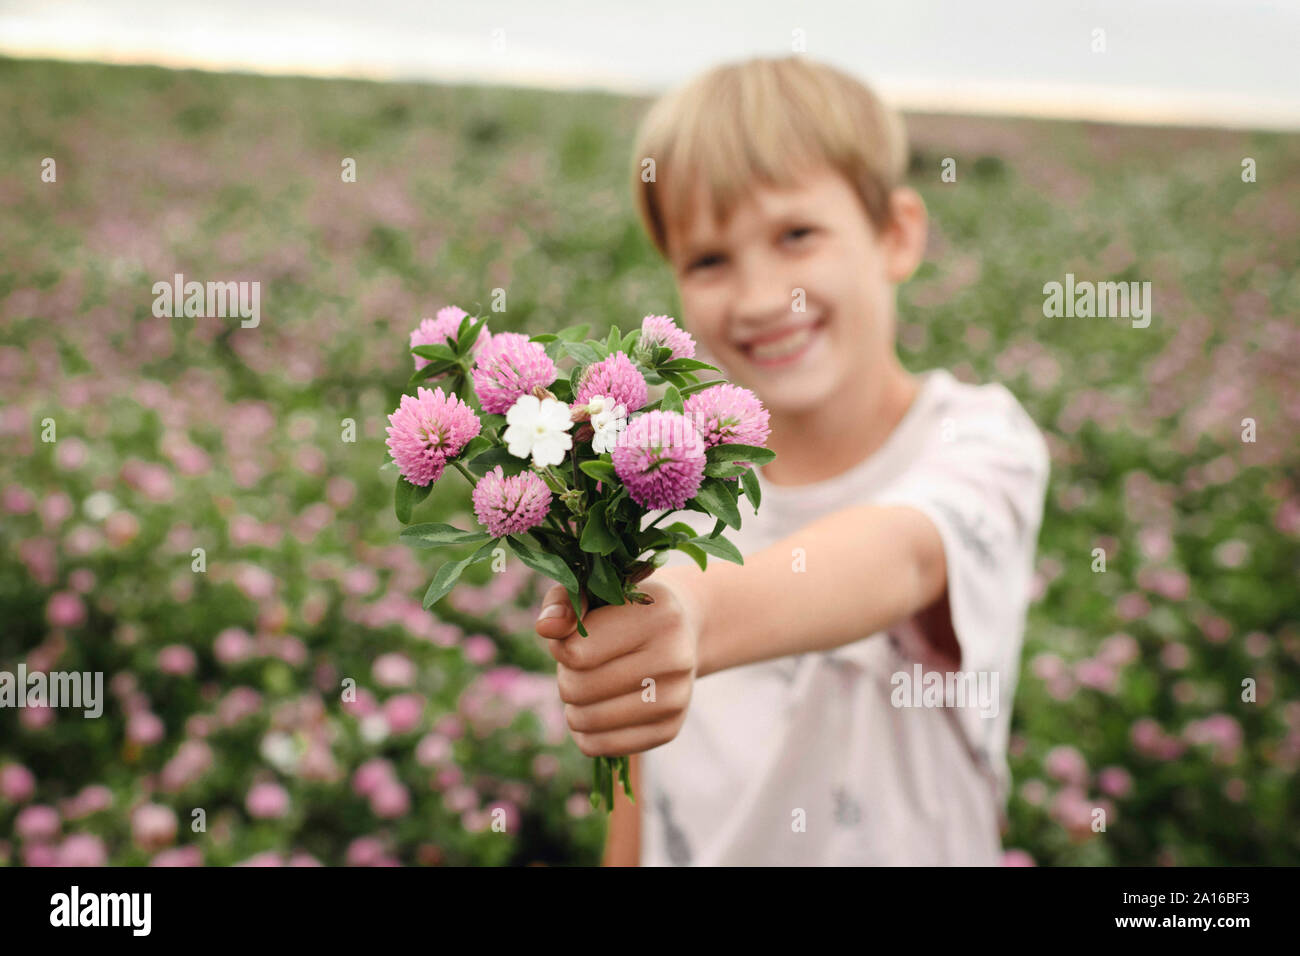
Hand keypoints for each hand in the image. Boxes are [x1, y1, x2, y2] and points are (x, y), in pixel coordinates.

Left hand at [533, 568, 704, 757]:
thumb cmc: (623, 610)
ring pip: (586, 721)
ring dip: (574, 705)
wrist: (679, 632)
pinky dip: (587, 731)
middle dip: (567, 676)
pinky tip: (600, 708)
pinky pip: (599, 746)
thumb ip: (564, 602)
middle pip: (578, 689)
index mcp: (657, 615)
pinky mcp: (669, 729)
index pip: (577, 652)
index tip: (573, 636)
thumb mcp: (594, 592)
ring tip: (590, 684)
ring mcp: (676, 698)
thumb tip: (545, 627)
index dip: (562, 647)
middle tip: (582, 664)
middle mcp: (674, 658)